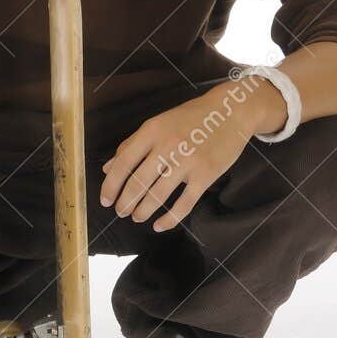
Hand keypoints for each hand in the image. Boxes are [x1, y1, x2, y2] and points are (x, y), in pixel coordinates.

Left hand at [98, 87, 258, 232]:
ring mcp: (187, 161)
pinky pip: (184, 204)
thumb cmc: (191, 117)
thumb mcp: (158, 123)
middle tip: (121, 212)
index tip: (105, 200)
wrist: (231, 111)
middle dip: (125, 202)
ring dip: (143, 211)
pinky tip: (159, 226)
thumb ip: (132, 144)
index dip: (111, 185)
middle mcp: (167, 146)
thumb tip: (107, 168)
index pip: (123, 162)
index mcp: (152, 131)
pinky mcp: (206, 175)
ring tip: (137, 217)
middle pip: (138, 182)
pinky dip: (169, 219)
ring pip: (158, 195)